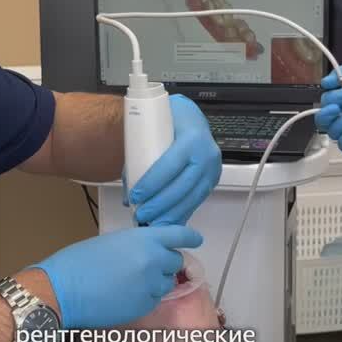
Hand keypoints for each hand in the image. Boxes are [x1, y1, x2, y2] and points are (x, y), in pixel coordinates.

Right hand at [34, 224, 202, 327]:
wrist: (62, 291)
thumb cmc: (78, 262)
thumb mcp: (111, 242)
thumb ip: (136, 244)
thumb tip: (147, 251)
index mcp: (144, 239)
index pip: (178, 235)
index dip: (189, 237)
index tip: (195, 239)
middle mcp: (153, 261)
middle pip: (175, 261)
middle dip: (166, 263)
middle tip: (147, 265)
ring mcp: (150, 285)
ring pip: (165, 283)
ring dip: (155, 282)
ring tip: (130, 282)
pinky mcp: (144, 306)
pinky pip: (154, 299)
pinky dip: (145, 297)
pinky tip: (124, 295)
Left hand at [129, 95, 221, 224]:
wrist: (192, 118)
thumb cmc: (169, 121)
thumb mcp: (152, 130)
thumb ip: (139, 159)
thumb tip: (128, 194)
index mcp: (191, 138)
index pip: (169, 166)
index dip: (152, 184)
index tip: (135, 197)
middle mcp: (206, 154)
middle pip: (181, 186)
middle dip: (159, 205)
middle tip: (141, 214)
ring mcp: (213, 169)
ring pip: (191, 198)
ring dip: (171, 214)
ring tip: (152, 223)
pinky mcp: (214, 179)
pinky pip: (197, 200)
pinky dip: (182, 213)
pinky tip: (169, 222)